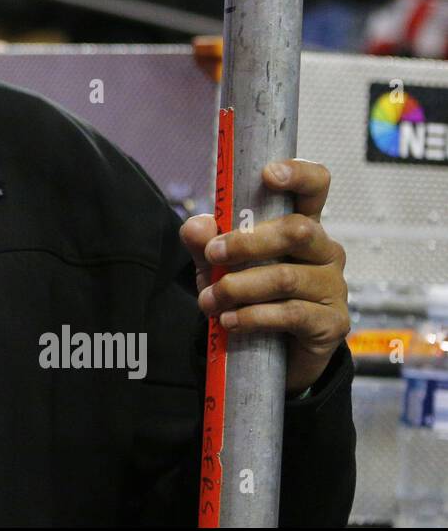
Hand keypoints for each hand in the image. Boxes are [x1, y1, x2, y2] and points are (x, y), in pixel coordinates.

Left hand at [178, 159, 349, 396]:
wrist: (269, 356)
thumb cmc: (249, 296)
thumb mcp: (218, 265)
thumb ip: (205, 243)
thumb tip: (196, 226)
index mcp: (300, 226)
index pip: (314, 188)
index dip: (299, 174)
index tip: (269, 174)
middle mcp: (324, 251)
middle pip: (298, 230)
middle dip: (247, 242)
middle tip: (213, 254)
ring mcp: (333, 287)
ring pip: (287, 276)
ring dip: (239, 287)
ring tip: (209, 301)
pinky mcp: (332, 323)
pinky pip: (291, 314)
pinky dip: (253, 316)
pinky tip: (230, 321)